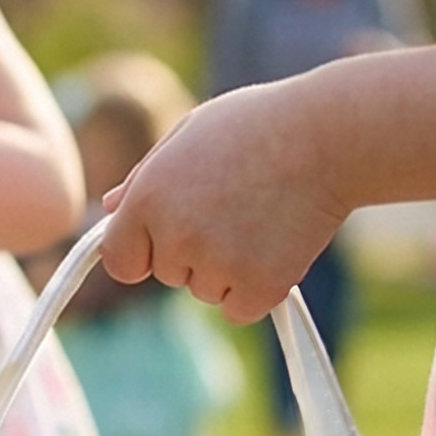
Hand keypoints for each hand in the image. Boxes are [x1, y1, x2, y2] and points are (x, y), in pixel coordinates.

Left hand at [100, 79, 349, 323]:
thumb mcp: (190, 134)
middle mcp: (176, 237)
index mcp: (149, 199)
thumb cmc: (258, 125)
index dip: (140, 253)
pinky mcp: (258, 288)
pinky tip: (277, 245)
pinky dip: (257, 289)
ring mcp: (218, 265)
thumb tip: (106, 209)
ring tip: (261, 216)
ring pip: (206, 292)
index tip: (163, 242)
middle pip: (167, 274)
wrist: (328, 136)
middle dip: (192, 251)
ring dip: (228, 269)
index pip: (119, 261)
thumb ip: (145, 177)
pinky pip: (239, 309)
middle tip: (234, 206)